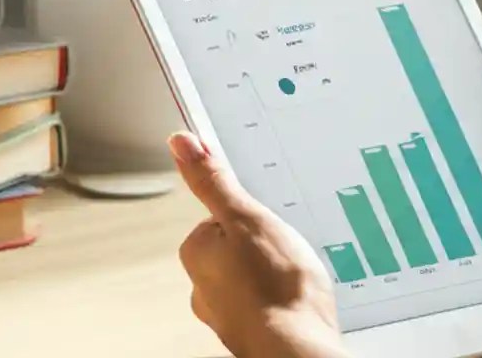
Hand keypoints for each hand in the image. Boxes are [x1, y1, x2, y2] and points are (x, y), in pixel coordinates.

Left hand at [169, 132, 350, 357]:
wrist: (299, 349)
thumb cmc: (275, 289)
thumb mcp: (247, 216)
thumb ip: (213, 181)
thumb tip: (182, 144)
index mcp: (196, 253)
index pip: (221, 214)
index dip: (252, 213)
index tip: (268, 221)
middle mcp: (203, 286)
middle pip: (239, 244)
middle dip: (265, 243)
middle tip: (287, 248)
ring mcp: (228, 312)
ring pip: (255, 274)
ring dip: (275, 271)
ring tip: (296, 275)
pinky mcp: (253, 330)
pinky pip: (269, 300)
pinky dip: (283, 296)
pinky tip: (299, 297)